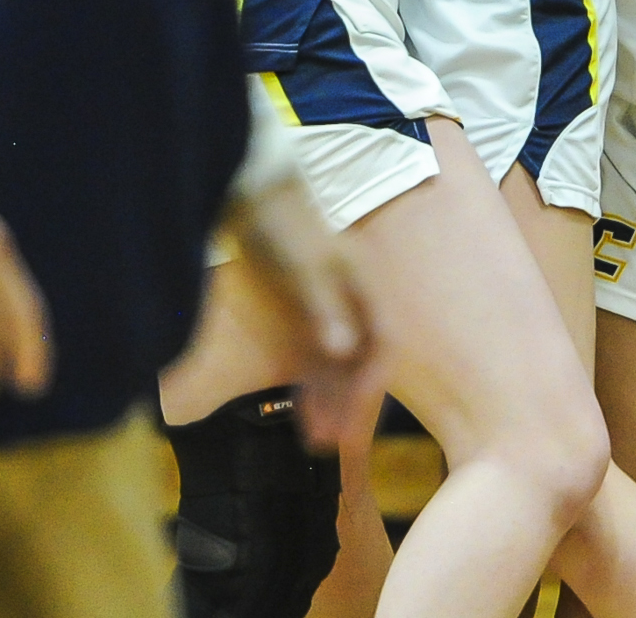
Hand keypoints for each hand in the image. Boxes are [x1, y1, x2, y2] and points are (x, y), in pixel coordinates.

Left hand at [223, 173, 401, 450]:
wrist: (252, 191)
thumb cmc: (282, 222)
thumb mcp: (303, 263)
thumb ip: (323, 305)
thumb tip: (343, 350)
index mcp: (364, 287)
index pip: (383, 344)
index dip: (373, 382)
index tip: (357, 417)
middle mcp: (351, 304)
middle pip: (360, 364)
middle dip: (350, 405)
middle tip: (332, 444)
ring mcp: (325, 312)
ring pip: (337, 368)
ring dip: (330, 403)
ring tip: (317, 442)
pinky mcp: (300, 317)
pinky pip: (312, 362)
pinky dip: (310, 389)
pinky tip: (299, 414)